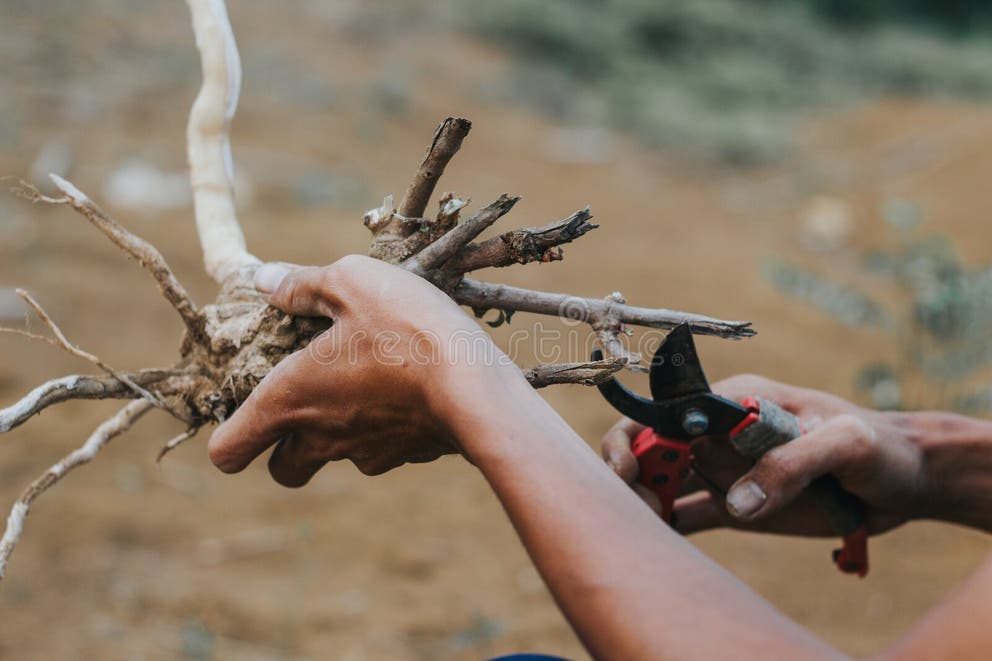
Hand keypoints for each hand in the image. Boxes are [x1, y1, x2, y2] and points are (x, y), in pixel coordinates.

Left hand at [208, 255, 503, 485]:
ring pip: (337, 457)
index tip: (245, 411)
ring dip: (340, 430)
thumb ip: (302, 284)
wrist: (477, 388)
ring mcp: (366, 453)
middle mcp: (321, 437)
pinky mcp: (407, 456)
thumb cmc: (405, 329)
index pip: (229, 451)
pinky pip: (384, 447)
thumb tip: (264, 280)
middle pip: (283, 470)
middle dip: (284, 447)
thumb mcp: (350, 281)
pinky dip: (386, 425)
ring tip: (368, 380)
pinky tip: (409, 388)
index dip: (229, 440)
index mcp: (289, 399)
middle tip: (306, 401)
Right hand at [601, 374, 931, 535]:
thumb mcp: (844, 444)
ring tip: (653, 525)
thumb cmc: (879, 445)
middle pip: (654, 448)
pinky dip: (668, 525)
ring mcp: (728, 471)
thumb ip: (791, 463)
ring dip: (648, 502)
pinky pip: (690, 513)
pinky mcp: (739, 505)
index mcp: (735, 403)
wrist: (905, 479)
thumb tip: (737, 503)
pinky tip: (657, 540)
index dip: (637, 438)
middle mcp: (720, 434)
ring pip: (664, 482)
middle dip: (634, 474)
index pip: (667, 413)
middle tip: (645, 506)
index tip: (628, 471)